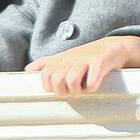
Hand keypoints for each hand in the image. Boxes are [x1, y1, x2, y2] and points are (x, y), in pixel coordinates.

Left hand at [25, 36, 139, 96]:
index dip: (50, 86)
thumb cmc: (85, 57)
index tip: (61, 87)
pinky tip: (96, 82)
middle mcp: (70, 59)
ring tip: (85, 87)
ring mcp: (84, 60)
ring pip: (72, 81)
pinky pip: (91, 82)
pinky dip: (92, 86)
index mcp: (60, 60)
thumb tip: (28, 69)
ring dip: (79, 90)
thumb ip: (45, 64)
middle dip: (65, 91)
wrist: (111, 48)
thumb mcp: (63, 59)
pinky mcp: (99, 62)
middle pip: (57, 81)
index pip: (45, 76)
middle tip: (75, 89)